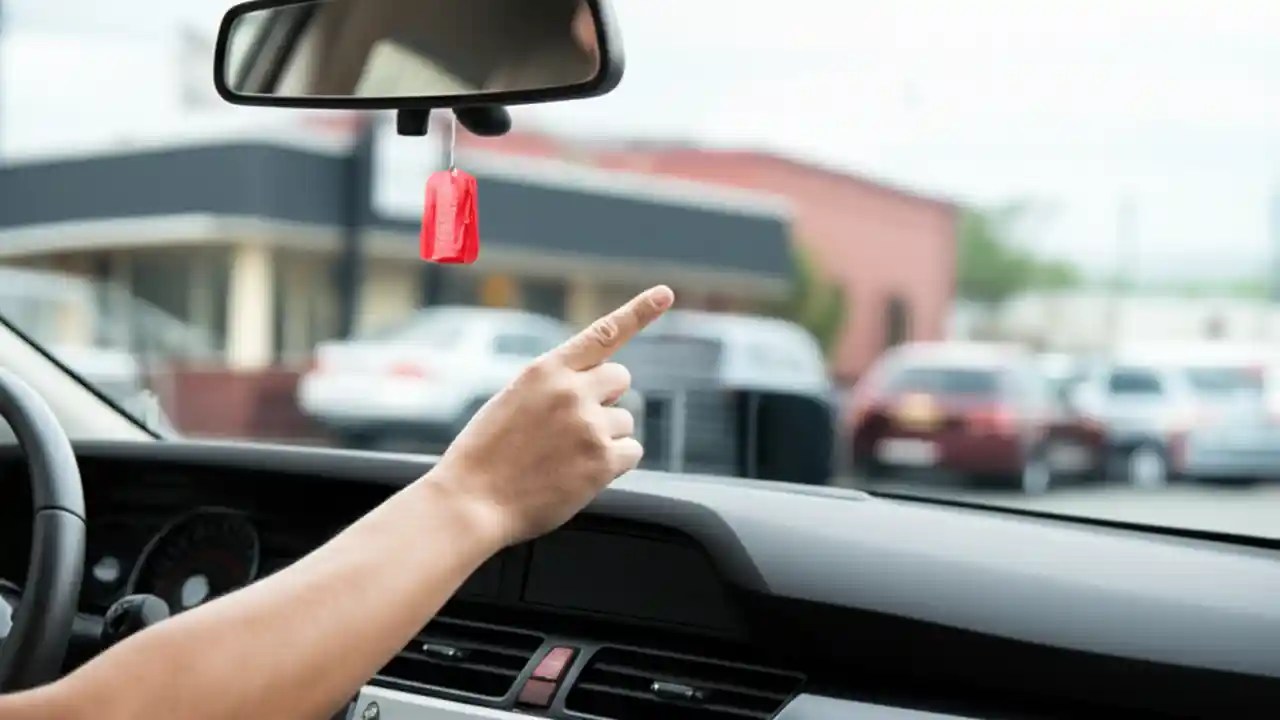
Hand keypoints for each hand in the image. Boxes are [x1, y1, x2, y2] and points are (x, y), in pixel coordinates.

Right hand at [430, 286, 674, 546]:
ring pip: (625, 421)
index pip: (603, 333)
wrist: (471, 501)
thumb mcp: (511, 400)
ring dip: (605, 436)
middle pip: (621, 378)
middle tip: (577, 424)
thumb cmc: (485, 456)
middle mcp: (572, 391)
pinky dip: (614, 464)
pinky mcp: (602, 461)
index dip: (639, 312)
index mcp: (545, 370)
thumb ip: (552, 387)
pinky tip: (581, 473)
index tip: (665, 294)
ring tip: (566, 456)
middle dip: (606, 398)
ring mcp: (589, 425)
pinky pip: (631, 452)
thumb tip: (590, 390)